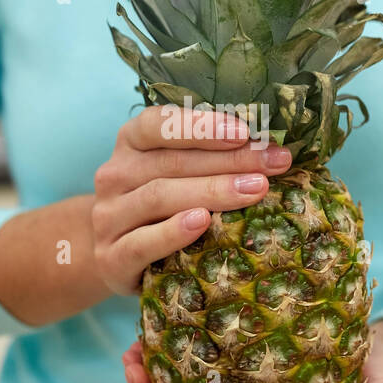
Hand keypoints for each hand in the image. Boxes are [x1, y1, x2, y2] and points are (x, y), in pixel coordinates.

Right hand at [90, 106, 292, 294]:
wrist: (118, 259)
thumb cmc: (163, 209)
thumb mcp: (177, 174)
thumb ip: (208, 155)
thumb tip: (271, 144)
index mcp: (130, 143)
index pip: (158, 124)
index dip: (201, 125)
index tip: (245, 131)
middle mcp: (113, 175)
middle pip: (171, 162)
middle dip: (229, 160)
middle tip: (274, 162)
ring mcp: (108, 217)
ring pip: (159, 197)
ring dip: (212, 191)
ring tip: (256, 189)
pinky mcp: (111, 257)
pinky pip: (142, 242)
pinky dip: (173, 231)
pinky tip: (203, 222)